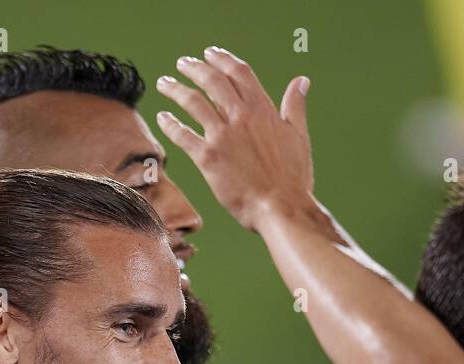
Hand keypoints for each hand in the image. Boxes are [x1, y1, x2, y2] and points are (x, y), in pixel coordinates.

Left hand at [155, 46, 312, 231]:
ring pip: (193, 102)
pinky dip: (170, 124)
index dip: (223, 59)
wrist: (280, 208)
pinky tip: (162, 117)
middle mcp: (241, 117)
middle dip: (195, 68)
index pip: (239, 73)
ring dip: (176, 89)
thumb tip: (301, 81)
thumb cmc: (293, 179)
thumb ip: (295, 106)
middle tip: (182, 64)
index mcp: (263, 110)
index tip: (210, 53)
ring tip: (164, 84)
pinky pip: (183, 135)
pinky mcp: (207, 158)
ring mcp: (222, 137)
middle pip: (212, 81)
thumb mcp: (299, 137)